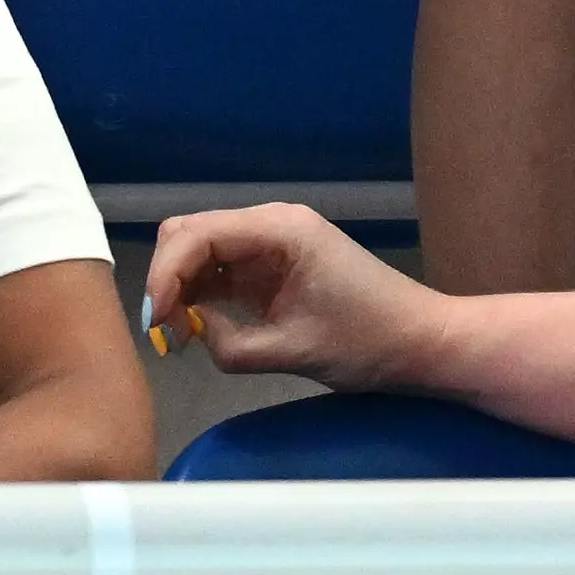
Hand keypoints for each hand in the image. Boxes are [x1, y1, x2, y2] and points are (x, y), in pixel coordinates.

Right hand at [142, 201, 436, 388]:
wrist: (419, 341)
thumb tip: (193, 334)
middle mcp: (271, 224)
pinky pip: (222, 272)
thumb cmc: (367, 341)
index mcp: (279, 228)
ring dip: (181, 287)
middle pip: (192, 232)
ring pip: (202, 250)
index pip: (198, 234)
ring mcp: (272, 245)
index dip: (165, 274)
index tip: (154, 323)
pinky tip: (196, 327)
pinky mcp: (274, 269)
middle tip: (165, 332)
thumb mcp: (295, 350)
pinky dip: (201, 295)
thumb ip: (232, 346)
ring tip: (177, 336)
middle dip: (167, 277)